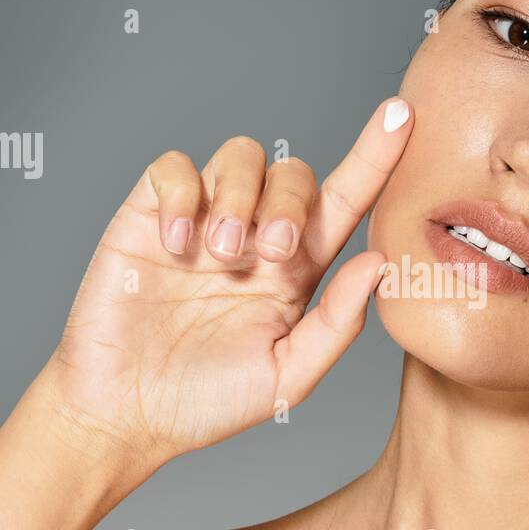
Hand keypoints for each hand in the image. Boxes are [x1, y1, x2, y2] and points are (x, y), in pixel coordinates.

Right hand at [42, 98, 412, 470]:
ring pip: (241, 155)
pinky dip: (182, 195)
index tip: (402, 115)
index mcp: (297, 271)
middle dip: (290, 202)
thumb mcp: (286, 378)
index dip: (374, 157)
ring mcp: (203, 222)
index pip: (345, 202)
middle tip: (272, 251)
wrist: (124, 414)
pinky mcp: (149, 216)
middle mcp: (256, 236)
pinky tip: (175, 245)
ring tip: (222, 254)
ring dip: (241, 196)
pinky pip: (174, 168)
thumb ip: (337, 324)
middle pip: (295, 172)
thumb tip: (379, 263)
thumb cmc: (206, 401)